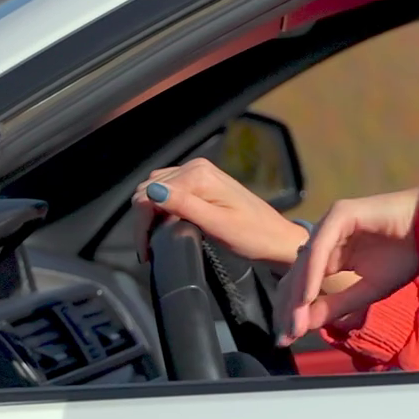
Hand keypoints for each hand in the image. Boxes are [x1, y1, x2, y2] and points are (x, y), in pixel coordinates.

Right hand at [130, 157, 309, 267]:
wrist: (276, 238)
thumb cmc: (251, 236)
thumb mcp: (216, 225)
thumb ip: (184, 206)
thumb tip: (151, 191)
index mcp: (198, 175)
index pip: (150, 193)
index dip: (142, 223)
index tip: (146, 251)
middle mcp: (195, 166)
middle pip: (149, 188)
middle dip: (143, 218)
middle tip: (148, 249)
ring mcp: (199, 172)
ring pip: (156, 188)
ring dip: (149, 213)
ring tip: (153, 240)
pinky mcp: (202, 181)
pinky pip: (170, 190)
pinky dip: (161, 207)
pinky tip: (165, 226)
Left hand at [275, 185, 418, 344]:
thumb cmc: (406, 256)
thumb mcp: (367, 290)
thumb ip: (336, 304)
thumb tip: (304, 325)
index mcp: (333, 254)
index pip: (304, 283)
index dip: (295, 311)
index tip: (288, 339)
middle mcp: (327, 237)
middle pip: (298, 274)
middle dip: (290, 308)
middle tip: (285, 337)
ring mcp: (331, 224)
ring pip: (304, 263)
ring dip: (298, 296)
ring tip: (295, 324)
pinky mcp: (340, 215)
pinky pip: (320, 249)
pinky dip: (312, 275)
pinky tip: (308, 298)